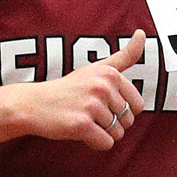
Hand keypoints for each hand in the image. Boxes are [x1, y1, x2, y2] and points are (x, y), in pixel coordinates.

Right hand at [14, 30, 146, 150]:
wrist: (34, 104)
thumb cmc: (69, 88)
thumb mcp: (97, 68)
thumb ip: (123, 56)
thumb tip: (142, 33)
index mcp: (110, 73)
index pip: (137, 105)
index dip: (121, 110)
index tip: (102, 103)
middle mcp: (102, 86)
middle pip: (128, 121)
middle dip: (112, 123)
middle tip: (89, 113)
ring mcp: (92, 105)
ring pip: (117, 134)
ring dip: (101, 133)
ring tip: (82, 120)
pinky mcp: (82, 124)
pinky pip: (106, 144)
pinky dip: (95, 143)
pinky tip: (80, 131)